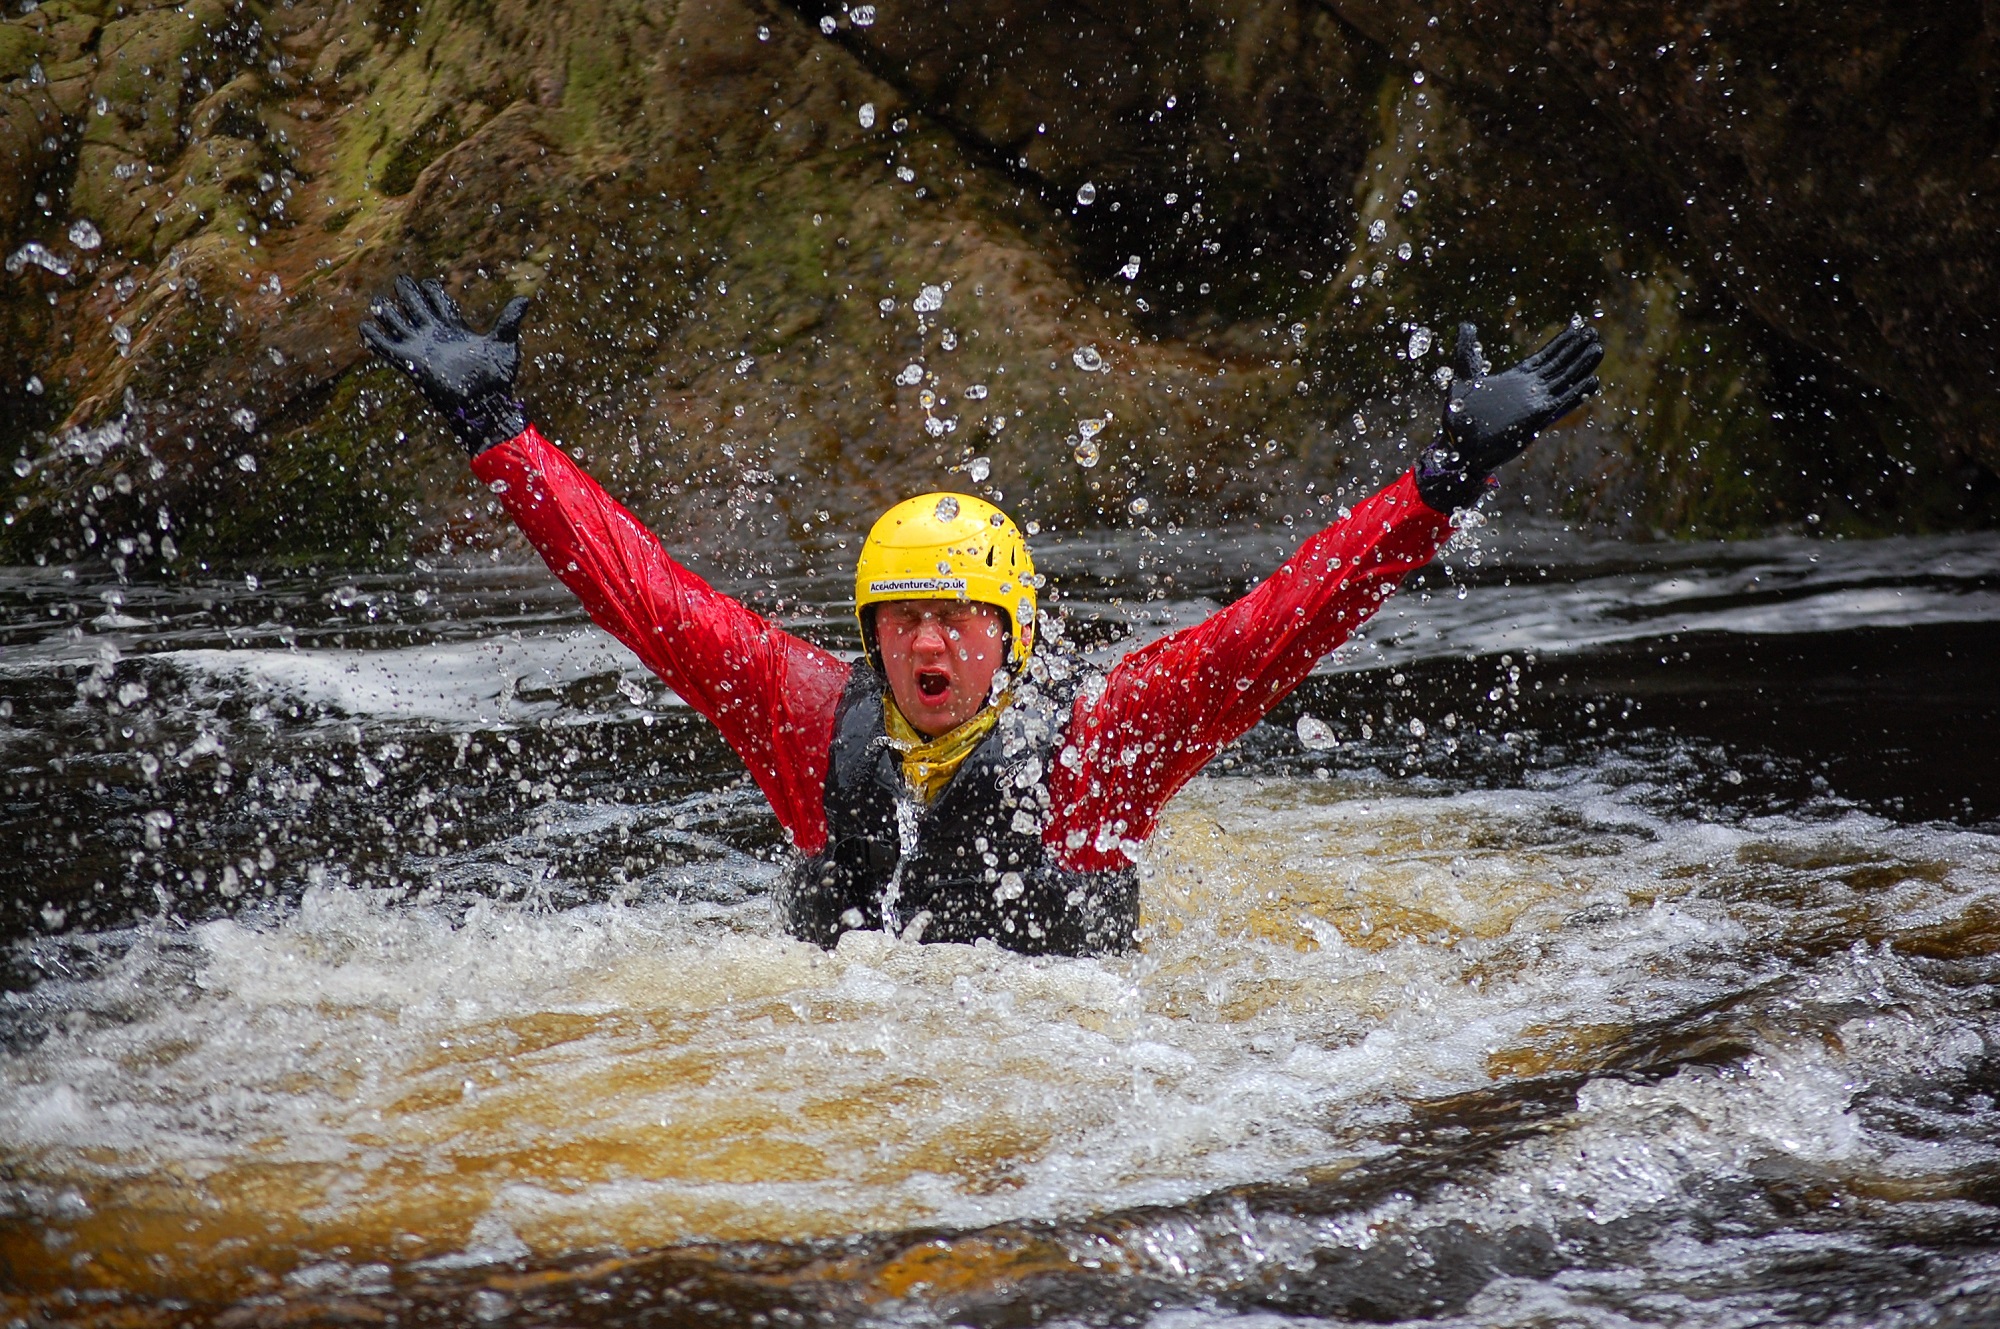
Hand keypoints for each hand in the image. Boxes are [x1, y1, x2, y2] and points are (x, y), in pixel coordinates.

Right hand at [360, 276, 531, 454]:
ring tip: (378, 300)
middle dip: (409, 294)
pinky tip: (364, 326)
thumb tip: (525, 298)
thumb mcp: (504, 343)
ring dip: (388, 313)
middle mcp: (436, 336)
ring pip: (399, 324)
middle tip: (400, 280)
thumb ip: (509, 320)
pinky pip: (387, 348)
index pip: (440, 303)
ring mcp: (421, 348)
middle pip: (417, 308)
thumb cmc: (497, 378)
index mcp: (456, 329)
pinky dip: (375, 338)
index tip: (427, 281)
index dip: (433, 291)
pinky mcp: (411, 363)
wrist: (484, 404)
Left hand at [1415, 320, 1602, 510]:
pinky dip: (1577, 393)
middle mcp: (1529, 390)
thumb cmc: (1459, 418)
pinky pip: (1561, 403)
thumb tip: (1467, 324)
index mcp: (1516, 379)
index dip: (1562, 342)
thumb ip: (1467, 350)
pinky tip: (1593, 381)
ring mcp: (1534, 403)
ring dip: (1582, 366)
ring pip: (1564, 380)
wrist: (1459, 447)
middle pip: (1559, 365)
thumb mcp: (1462, 377)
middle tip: (1594, 332)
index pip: (1544, 356)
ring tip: (1598, 349)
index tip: (1577, 327)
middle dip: (1576, 349)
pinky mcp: (1535, 418)